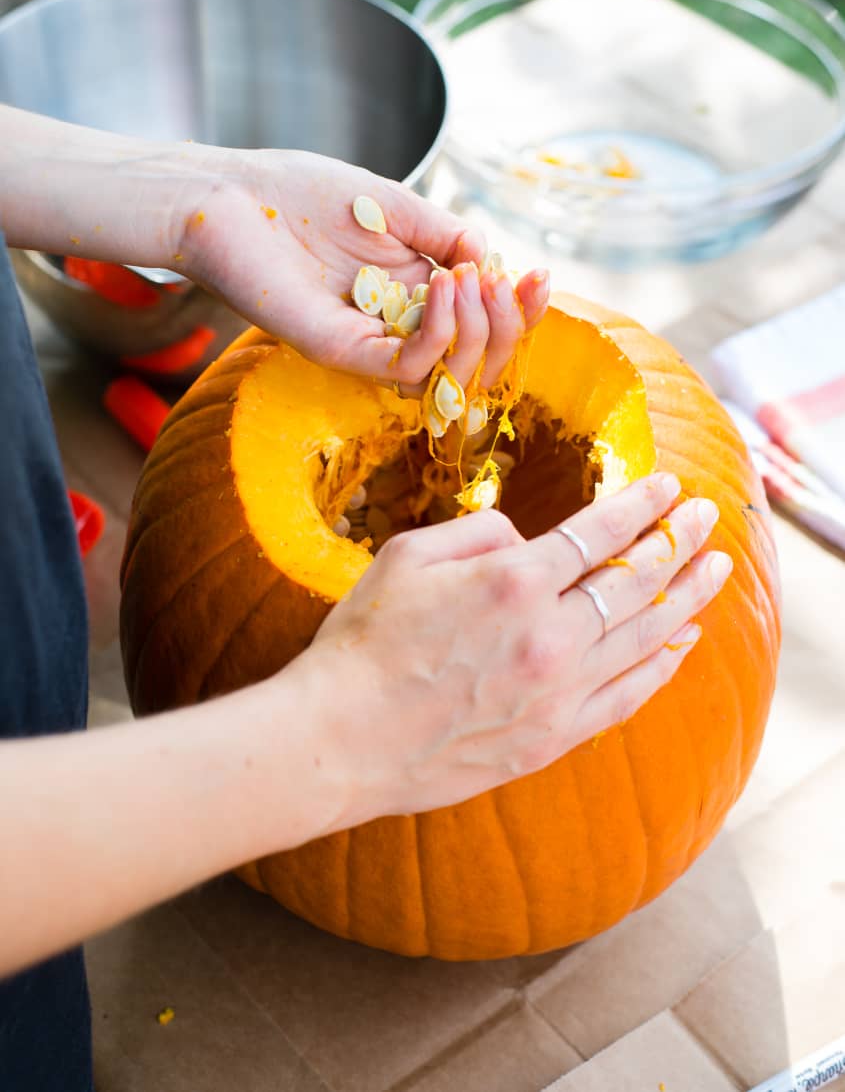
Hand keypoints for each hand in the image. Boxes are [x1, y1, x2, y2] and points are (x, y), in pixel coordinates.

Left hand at [181, 149, 548, 392]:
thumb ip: (443, 231)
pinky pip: (405, 369)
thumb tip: (488, 259)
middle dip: (508, 327)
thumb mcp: (390, 203)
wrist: (227, 195)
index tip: (540, 275)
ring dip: (478, 330)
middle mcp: (394, 327)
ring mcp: (368, 343)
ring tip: (467, 278)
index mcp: (410, 295)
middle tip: (500, 281)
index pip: (481, 325)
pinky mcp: (339, 350)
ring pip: (448, 374)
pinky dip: (439, 336)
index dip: (520, 311)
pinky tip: (442, 286)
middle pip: (476, 360)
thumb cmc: (295, 194)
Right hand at [295, 473, 730, 826]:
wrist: (341, 739)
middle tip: (706, 518)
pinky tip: (681, 643)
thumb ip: (479, 533)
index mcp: (513, 581)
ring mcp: (558, 692)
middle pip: (636, 580)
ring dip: (685, 599)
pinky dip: (661, 666)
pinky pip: (627, 696)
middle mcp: (549, 635)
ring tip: (714, 572)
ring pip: (644, 638)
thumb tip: (525, 540)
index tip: (669, 487)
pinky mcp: (553, 737)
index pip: (600, 533)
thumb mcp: (408, 555)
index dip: (641, 506)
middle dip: (679, 542)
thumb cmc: (364, 641)